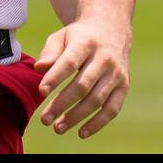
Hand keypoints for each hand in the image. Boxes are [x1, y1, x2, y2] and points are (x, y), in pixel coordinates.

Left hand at [34, 19, 130, 138]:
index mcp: (86, 42)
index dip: (55, 77)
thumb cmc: (80, 38)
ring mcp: (116, 73)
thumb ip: (50, 52)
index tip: (41, 91)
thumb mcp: (63, 36)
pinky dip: (98, 123)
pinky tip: (81, 133)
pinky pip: (112, 108)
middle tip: (45, 119)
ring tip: (58, 127)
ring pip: (96, 99)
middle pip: (82, 85)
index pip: (69, 62)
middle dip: (62, 104)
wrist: (111, 30)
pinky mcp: (124, 86)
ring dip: (76, 116)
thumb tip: (39, 68)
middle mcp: (104, 58)